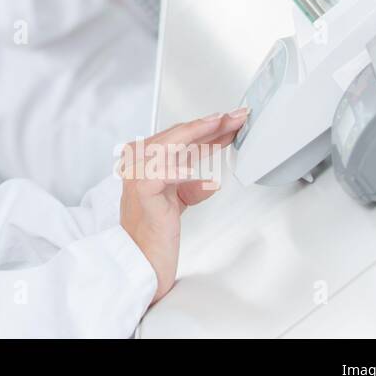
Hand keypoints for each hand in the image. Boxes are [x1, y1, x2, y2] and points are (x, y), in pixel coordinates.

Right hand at [117, 108, 247, 303]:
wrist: (141, 260)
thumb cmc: (155, 231)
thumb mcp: (176, 200)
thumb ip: (189, 184)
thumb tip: (209, 181)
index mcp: (146, 162)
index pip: (180, 136)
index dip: (208, 127)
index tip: (232, 120)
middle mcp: (139, 163)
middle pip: (178, 135)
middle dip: (211, 123)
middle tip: (237, 116)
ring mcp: (138, 175)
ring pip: (171, 144)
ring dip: (199, 134)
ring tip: (223, 126)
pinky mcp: (143, 191)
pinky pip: (161, 173)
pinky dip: (179, 168)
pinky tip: (199, 167)